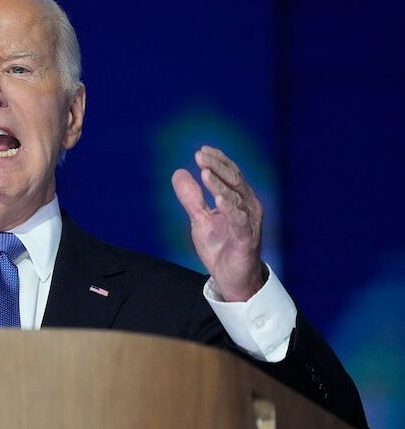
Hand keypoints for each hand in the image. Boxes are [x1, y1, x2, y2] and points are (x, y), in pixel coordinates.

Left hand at [171, 145, 265, 301]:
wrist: (232, 278)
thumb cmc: (221, 247)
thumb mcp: (200, 219)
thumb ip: (191, 197)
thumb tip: (179, 172)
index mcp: (239, 199)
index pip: (230, 174)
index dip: (218, 160)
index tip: (201, 150)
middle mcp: (248, 207)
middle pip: (234, 180)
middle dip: (217, 166)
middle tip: (200, 156)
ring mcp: (249, 223)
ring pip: (236, 198)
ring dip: (220, 184)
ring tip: (205, 173)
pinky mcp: (245, 240)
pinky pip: (239, 221)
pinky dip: (229, 209)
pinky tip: (218, 200)